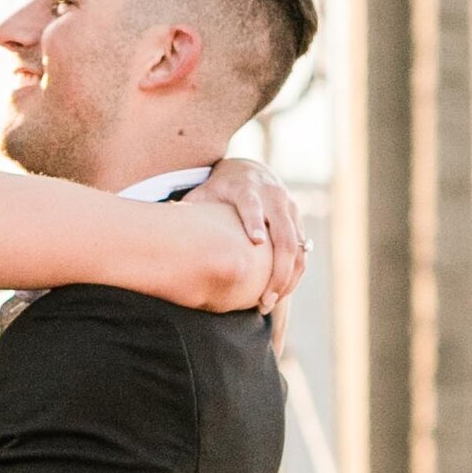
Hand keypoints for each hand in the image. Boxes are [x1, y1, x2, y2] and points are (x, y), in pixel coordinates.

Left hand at [199, 157, 308, 316]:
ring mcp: (290, 209)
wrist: (250, 170)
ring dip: (288, 278)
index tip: (255, 242)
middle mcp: (274, 197)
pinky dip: (295, 273)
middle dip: (277, 271)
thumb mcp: (204, 192)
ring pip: (298, 247)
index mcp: (248, 189)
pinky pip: (303, 250)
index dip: (254, 222)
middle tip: (264, 300)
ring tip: (270, 302)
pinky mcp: (298, 219)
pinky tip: (281, 293)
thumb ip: (190, 205)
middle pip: (284, 235)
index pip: (253, 206)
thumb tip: (168, 214)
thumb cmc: (220, 188)